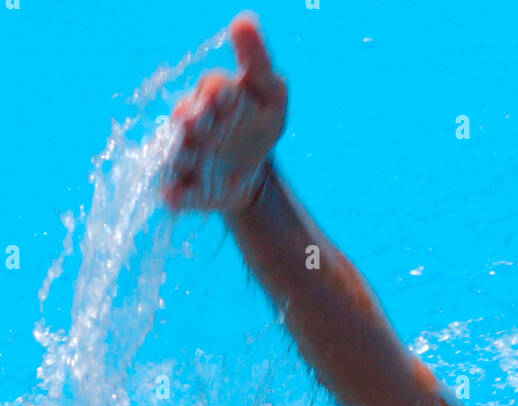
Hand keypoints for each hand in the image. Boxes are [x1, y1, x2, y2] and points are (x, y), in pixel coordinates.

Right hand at [163, 12, 286, 214]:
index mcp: (215, 97)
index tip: (220, 91)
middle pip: (187, 121)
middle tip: (194, 121)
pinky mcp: (188, 189)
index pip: (213, 91)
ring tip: (182, 159)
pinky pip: (176, 194)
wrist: (251, 168)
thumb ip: (257, 61)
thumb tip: (244, 19)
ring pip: (176, 155)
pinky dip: (173, 196)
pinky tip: (171, 198)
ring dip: (178, 157)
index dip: (216, 92)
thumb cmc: (258, 119)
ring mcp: (188, 156)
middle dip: (191, 121)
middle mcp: (194, 124)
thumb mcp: (269, 92)